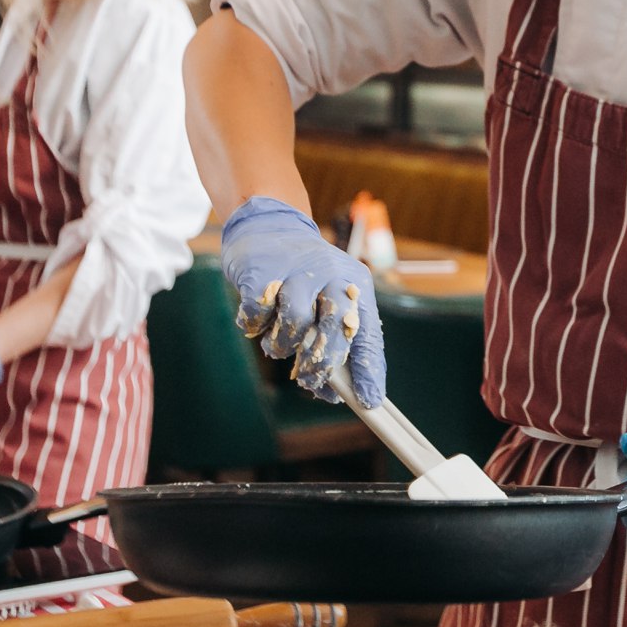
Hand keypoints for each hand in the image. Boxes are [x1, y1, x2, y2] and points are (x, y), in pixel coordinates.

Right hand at [220, 195, 385, 408]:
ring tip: (279, 341)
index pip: (368, 332)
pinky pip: (258, 316)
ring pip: (295, 325)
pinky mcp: (260, 271)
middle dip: (320, 364)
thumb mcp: (329, 300)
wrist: (268, 226)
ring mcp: (294, 270)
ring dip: (283, 345)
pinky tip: (259, 318)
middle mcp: (331, 273)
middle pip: (334, 329)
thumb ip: (335, 343)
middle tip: (309, 378)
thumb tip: (334, 393)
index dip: (369, 370)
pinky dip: (256, 326)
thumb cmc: (304, 275)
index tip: (370, 401)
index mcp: (356, 283)